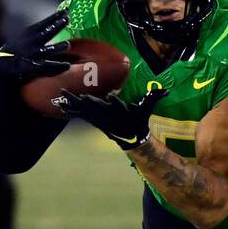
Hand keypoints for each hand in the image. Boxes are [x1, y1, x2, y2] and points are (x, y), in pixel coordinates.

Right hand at [0, 11, 71, 82]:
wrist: (1, 69)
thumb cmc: (15, 52)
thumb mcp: (21, 39)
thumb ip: (34, 34)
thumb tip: (51, 25)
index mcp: (26, 35)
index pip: (42, 24)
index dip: (53, 17)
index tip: (65, 11)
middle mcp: (28, 43)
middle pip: (44, 33)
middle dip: (56, 26)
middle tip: (67, 19)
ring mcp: (29, 56)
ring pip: (45, 51)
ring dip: (57, 47)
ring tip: (67, 44)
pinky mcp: (29, 68)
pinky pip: (45, 67)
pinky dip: (56, 66)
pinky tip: (66, 65)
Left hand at [53, 87, 167, 149]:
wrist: (131, 137)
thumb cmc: (137, 121)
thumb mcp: (146, 110)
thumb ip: (153, 98)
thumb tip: (166, 91)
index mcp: (121, 112)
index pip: (118, 107)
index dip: (114, 102)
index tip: (111, 96)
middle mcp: (108, 116)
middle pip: (96, 107)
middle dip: (87, 101)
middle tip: (79, 96)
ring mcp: (99, 119)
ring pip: (85, 110)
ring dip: (73, 103)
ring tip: (61, 96)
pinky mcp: (92, 120)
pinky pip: (80, 114)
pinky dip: (71, 109)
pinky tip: (61, 105)